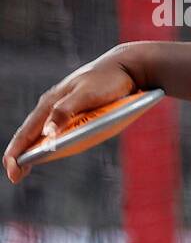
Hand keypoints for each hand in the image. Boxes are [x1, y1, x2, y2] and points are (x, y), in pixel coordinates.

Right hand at [3, 47, 139, 184]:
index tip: (12, 169)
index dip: (17, 152)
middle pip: (30, 133)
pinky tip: (47, 149)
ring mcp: (62, 107)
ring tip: (23, 167)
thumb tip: (47, 132)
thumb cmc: (107, 79)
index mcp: (50, 103)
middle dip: (20, 155)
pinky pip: (55, 128)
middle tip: (15, 176)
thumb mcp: (87, 94)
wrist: (126, 67)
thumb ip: (66, 110)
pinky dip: (46, 141)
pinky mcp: (74, 110)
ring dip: (31, 149)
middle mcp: (52, 105)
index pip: (27, 131)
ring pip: (40, 131)